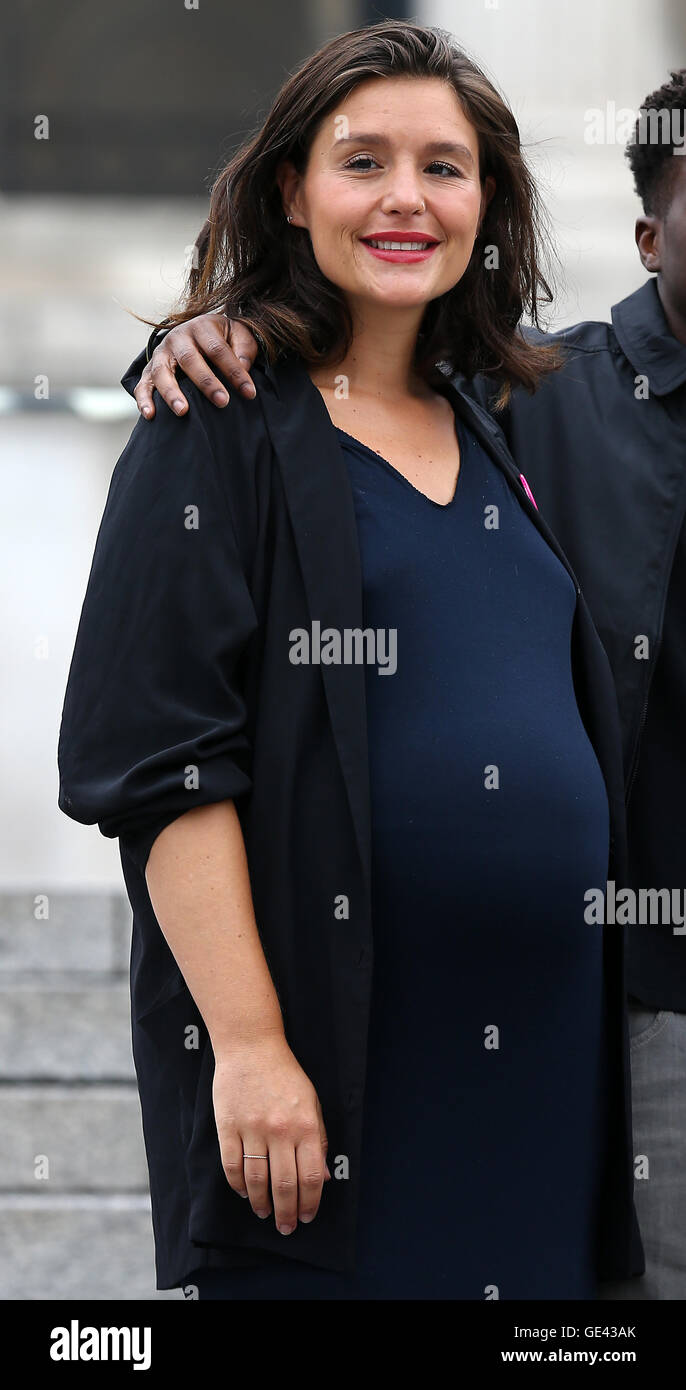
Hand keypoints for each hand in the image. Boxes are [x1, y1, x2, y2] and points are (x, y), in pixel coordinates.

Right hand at [134, 313, 259, 418]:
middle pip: (190, 360)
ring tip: (183, 412)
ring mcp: (161, 354)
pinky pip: (143, 384)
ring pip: (162, 372)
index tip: (249, 392)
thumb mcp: (238, 335)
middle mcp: (178, 338)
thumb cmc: (223, 338)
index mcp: (201, 327)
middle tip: (223, 402)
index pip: (218, 349)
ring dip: (171, 392)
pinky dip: (143, 399)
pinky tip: (150, 415)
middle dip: (206, 382)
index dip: (234, 371)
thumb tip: (244, 367)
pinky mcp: (149, 370)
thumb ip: (244, 350)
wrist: (197, 332)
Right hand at [212, 1032, 331, 1235]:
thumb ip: (318, 1140)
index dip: (310, 1203)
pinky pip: (232, 1165)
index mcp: (306, 1125)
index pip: (312, 1176)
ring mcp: (253, 1128)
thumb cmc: (285, 1075)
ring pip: (257, 1180)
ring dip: (261, 1203)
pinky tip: (244, 1192)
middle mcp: (281, 1130)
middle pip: (285, 1184)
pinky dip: (238, 1185)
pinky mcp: (228, 1126)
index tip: (307, 1217)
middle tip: (286, 1227)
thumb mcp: (312, 1103)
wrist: (252, 1047)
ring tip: (265, 1213)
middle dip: (287, 1212)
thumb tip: (324, 1177)